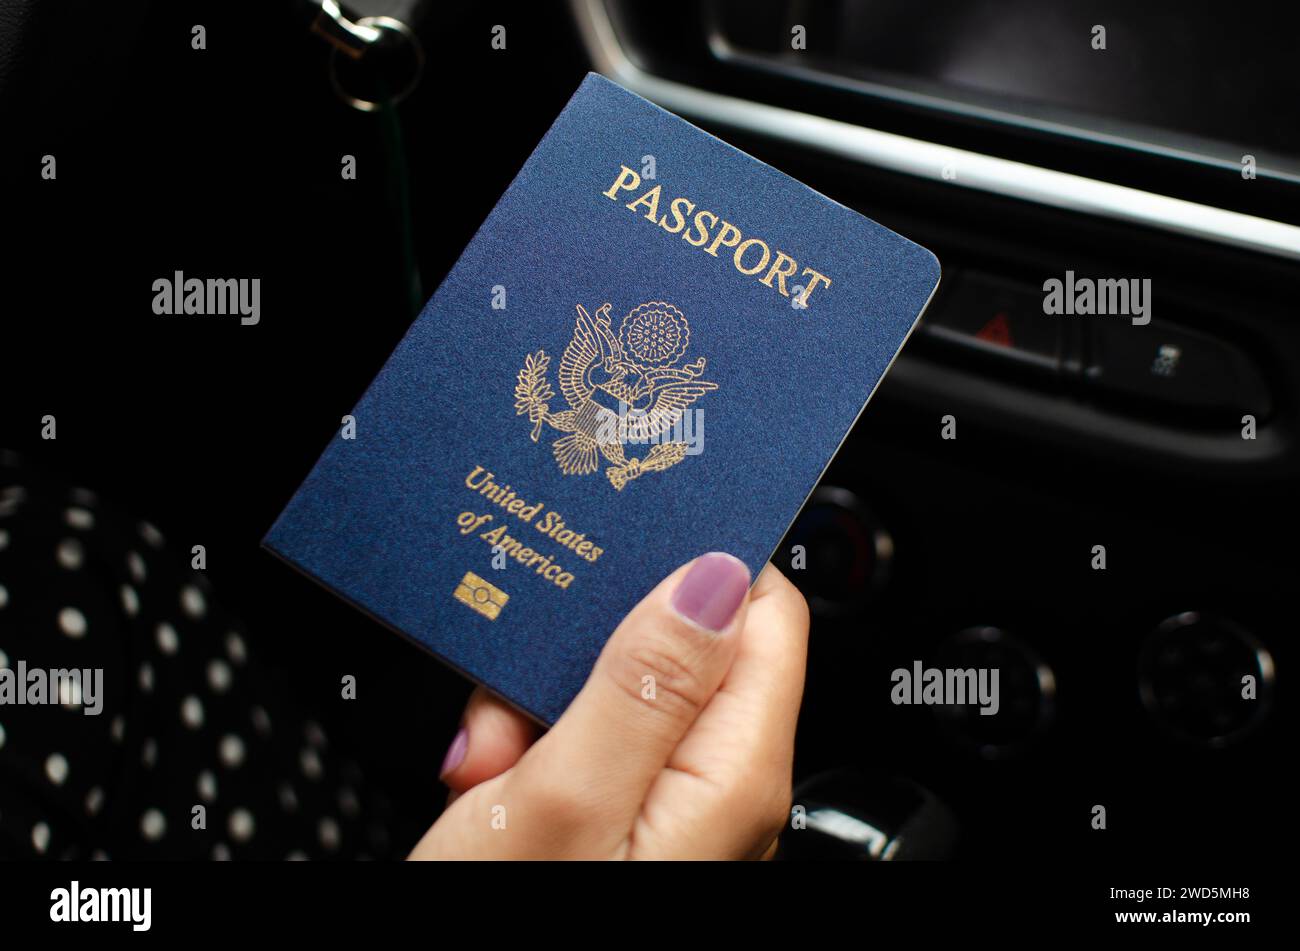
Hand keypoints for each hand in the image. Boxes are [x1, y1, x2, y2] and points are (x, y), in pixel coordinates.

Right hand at [409, 554, 809, 859]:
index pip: (760, 611)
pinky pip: (600, 747)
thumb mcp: (565, 795)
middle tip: (526, 698)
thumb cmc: (517, 924)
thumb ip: (645, 678)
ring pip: (626, 694)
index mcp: (734, 770)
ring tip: (496, 763)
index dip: (690, 569)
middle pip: (683, 648)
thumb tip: (711, 577)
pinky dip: (542, 750)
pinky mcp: (631, 826)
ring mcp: (676, 812)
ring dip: (550, 705)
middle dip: (593, 652)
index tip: (616, 565)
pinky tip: (500, 788)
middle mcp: (723, 790)